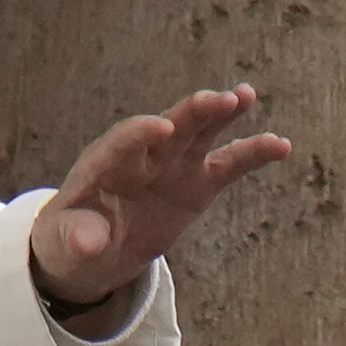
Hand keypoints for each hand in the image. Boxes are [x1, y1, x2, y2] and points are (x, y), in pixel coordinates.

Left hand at [34, 86, 290, 305]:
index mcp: (103, 164)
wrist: (90, 250)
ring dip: (221, 114)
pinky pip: (229, 165)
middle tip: (217, 99)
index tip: (161, 128)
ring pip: (200, 133)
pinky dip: (253, 154)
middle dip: (191, 112)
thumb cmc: (68, 241)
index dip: (140, 134)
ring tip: (245, 95)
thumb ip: (77, 238)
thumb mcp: (64, 244)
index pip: (122, 142)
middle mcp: (142, 156)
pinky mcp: (196, 184)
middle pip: (169, 126)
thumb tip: (90, 241)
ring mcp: (172, 166)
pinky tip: (281, 145)